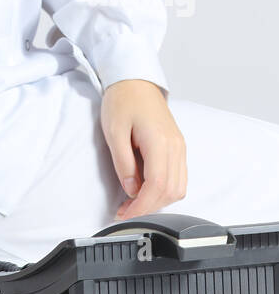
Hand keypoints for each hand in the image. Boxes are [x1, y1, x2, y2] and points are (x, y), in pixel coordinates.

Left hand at [100, 79, 186, 220]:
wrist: (135, 80)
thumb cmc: (123, 100)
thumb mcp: (114, 131)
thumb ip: (123, 162)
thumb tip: (131, 188)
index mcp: (160, 141)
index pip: (157, 185)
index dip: (142, 205)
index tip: (126, 213)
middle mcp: (176, 146)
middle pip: (171, 191)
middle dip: (149, 207)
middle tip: (126, 210)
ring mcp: (179, 147)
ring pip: (178, 188)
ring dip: (158, 200)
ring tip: (134, 201)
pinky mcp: (178, 147)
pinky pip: (178, 177)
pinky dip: (164, 189)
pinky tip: (146, 189)